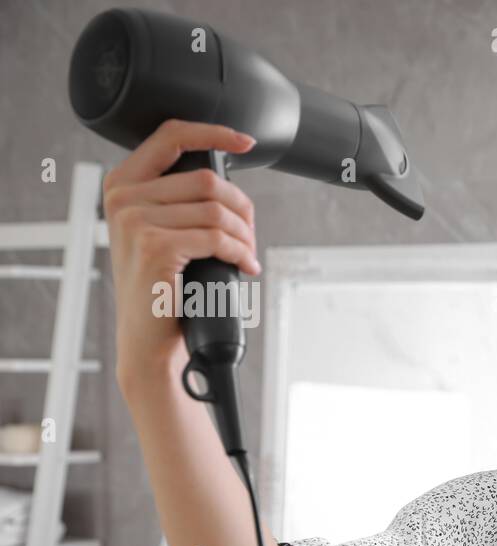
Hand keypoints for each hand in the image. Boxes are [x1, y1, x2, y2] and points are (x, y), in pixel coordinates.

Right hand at [103, 118, 259, 388]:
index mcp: (122, 184)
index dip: (214, 133)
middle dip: (241, 209)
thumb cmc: (161, 286)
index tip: (245, 141)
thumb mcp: (158, 231)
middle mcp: (123, 197)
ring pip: (217, 211)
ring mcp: (136, 221)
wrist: (147, 338)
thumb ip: (177, 200)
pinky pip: (218, 238)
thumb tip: (227, 184)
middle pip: (207, 180)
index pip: (171, 136)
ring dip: (245, 236)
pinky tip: (245, 267)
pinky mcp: (156, 247)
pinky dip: (241, 253)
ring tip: (248, 254)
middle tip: (250, 236)